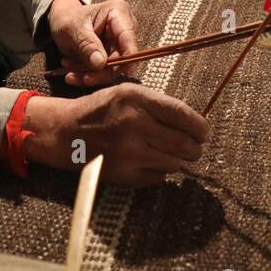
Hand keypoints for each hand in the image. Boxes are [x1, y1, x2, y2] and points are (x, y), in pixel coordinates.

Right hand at [23, 83, 210, 185]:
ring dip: (178, 159)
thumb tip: (194, 124)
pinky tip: (149, 160)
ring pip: (175, 163)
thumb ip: (159, 105)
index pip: (183, 115)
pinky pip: (159, 177)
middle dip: (194, 147)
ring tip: (169, 152)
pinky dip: (161, 170)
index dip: (200, 127)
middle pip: (184, 144)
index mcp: (136, 100)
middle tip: (193, 146)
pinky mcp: (125, 174)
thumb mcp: (128, 93)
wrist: (66, 132)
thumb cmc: (101, 110)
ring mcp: (130, 153)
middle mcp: (134, 126)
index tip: (204, 132)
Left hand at [47, 0, 137, 86]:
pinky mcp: (113, 58)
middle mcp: (124, 28)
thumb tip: (101, 63)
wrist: (62, 23)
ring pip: (113, 69)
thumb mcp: (72, 29)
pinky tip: (73, 74)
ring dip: (92, 76)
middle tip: (80, 77)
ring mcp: (119, 45)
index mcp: (118, 12)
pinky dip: (88, 76)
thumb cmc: (68, 19)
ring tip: (70, 74)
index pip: (127, 36)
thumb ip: (87, 45)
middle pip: (122, 57)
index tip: (127, 71)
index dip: (129, 54)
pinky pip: (104, 73)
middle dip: (102, 72)